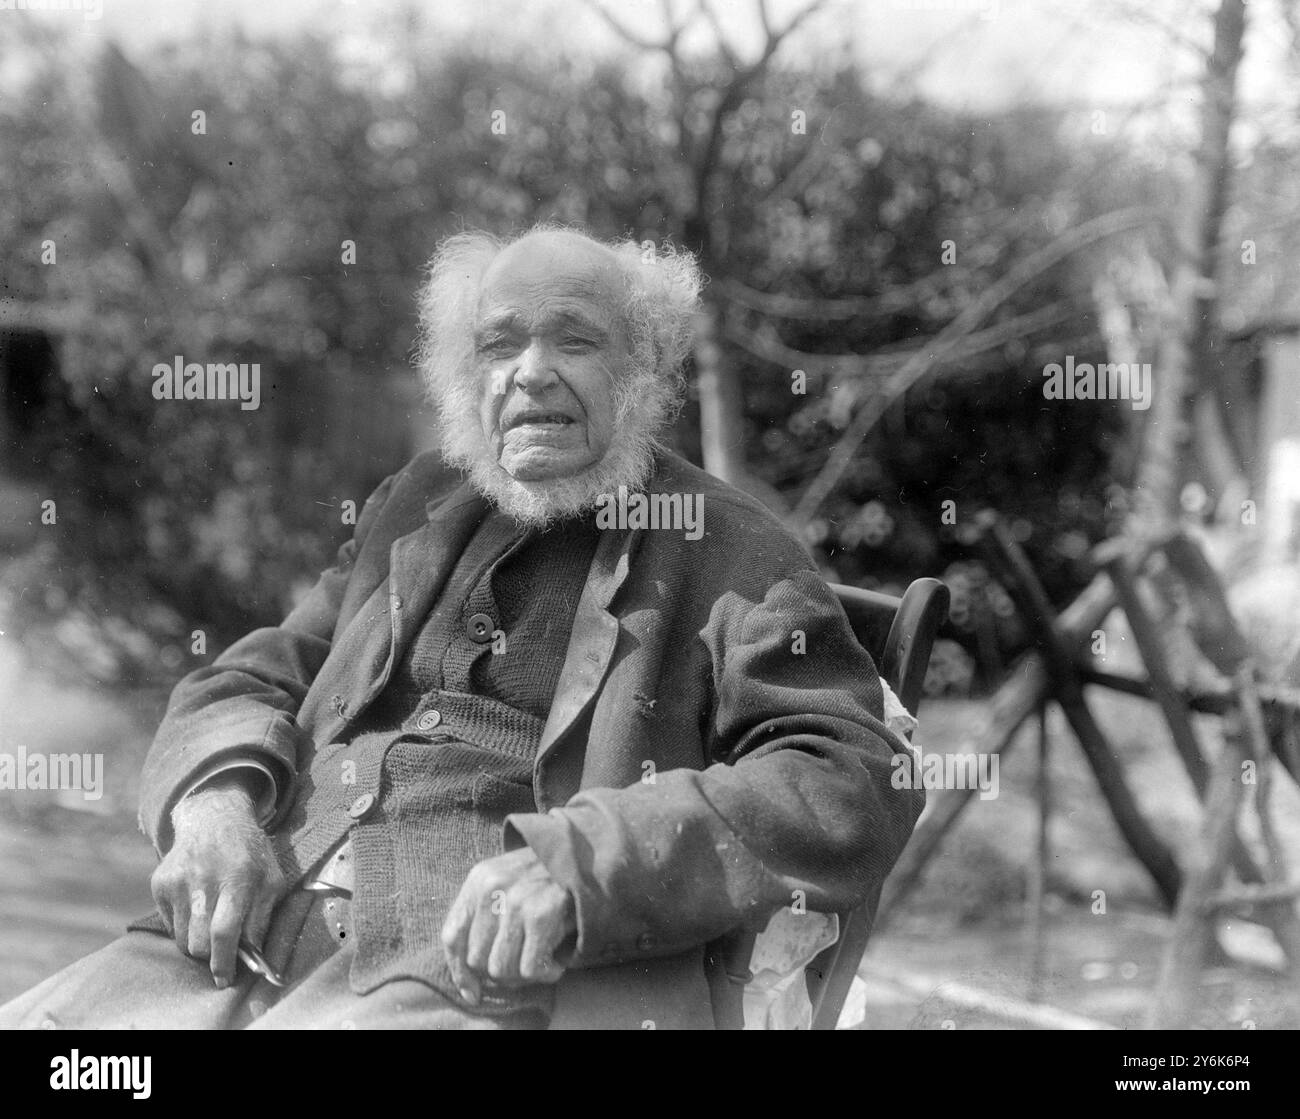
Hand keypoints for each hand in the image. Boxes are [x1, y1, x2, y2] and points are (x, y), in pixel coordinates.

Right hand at [150, 778, 286, 988]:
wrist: (214, 818)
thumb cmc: (250, 853)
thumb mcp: (272, 879)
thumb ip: (263, 918)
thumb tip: (252, 956)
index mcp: (238, 878)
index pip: (224, 932)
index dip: (224, 962)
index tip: (225, 980)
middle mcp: (204, 880)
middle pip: (198, 942)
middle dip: (210, 956)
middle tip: (221, 951)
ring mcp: (178, 881)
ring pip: (181, 938)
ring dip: (196, 942)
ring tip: (211, 923)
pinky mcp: (160, 883)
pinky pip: (168, 924)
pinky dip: (183, 926)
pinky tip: (197, 905)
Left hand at [441, 846, 575, 1004]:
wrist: (586, 855)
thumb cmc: (545, 875)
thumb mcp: (506, 880)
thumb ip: (484, 914)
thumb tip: (469, 972)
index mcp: (479, 879)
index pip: (453, 936)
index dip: (459, 971)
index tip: (472, 990)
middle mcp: (492, 889)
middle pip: (476, 959)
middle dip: (500, 970)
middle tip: (523, 963)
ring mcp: (515, 902)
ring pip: (500, 968)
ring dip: (522, 975)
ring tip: (541, 961)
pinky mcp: (540, 916)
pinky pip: (529, 969)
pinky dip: (545, 973)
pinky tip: (556, 962)